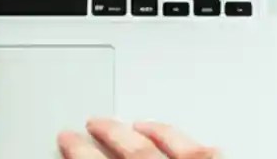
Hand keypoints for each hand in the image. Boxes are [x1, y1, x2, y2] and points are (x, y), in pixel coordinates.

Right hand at [59, 118, 217, 158]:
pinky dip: (193, 144)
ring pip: (173, 144)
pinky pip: (208, 153)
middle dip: (111, 132)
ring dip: (152, 132)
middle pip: (134, 149)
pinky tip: (191, 141)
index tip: (68, 138)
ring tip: (136, 124)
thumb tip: (88, 157)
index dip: (79, 150)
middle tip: (95, 121)